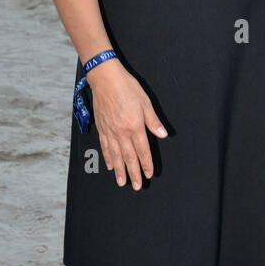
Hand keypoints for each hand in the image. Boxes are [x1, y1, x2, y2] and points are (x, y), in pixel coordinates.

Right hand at [86, 59, 167, 189]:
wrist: (105, 79)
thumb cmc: (127, 88)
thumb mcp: (146, 102)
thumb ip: (153, 121)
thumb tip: (162, 134)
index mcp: (135, 126)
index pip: (142, 150)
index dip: (146, 164)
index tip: (149, 175)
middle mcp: (121, 132)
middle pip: (129, 157)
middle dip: (133, 173)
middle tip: (136, 186)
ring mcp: (110, 131)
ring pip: (115, 156)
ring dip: (119, 170)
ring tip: (122, 182)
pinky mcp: (102, 128)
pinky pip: (105, 147)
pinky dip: (108, 157)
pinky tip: (110, 165)